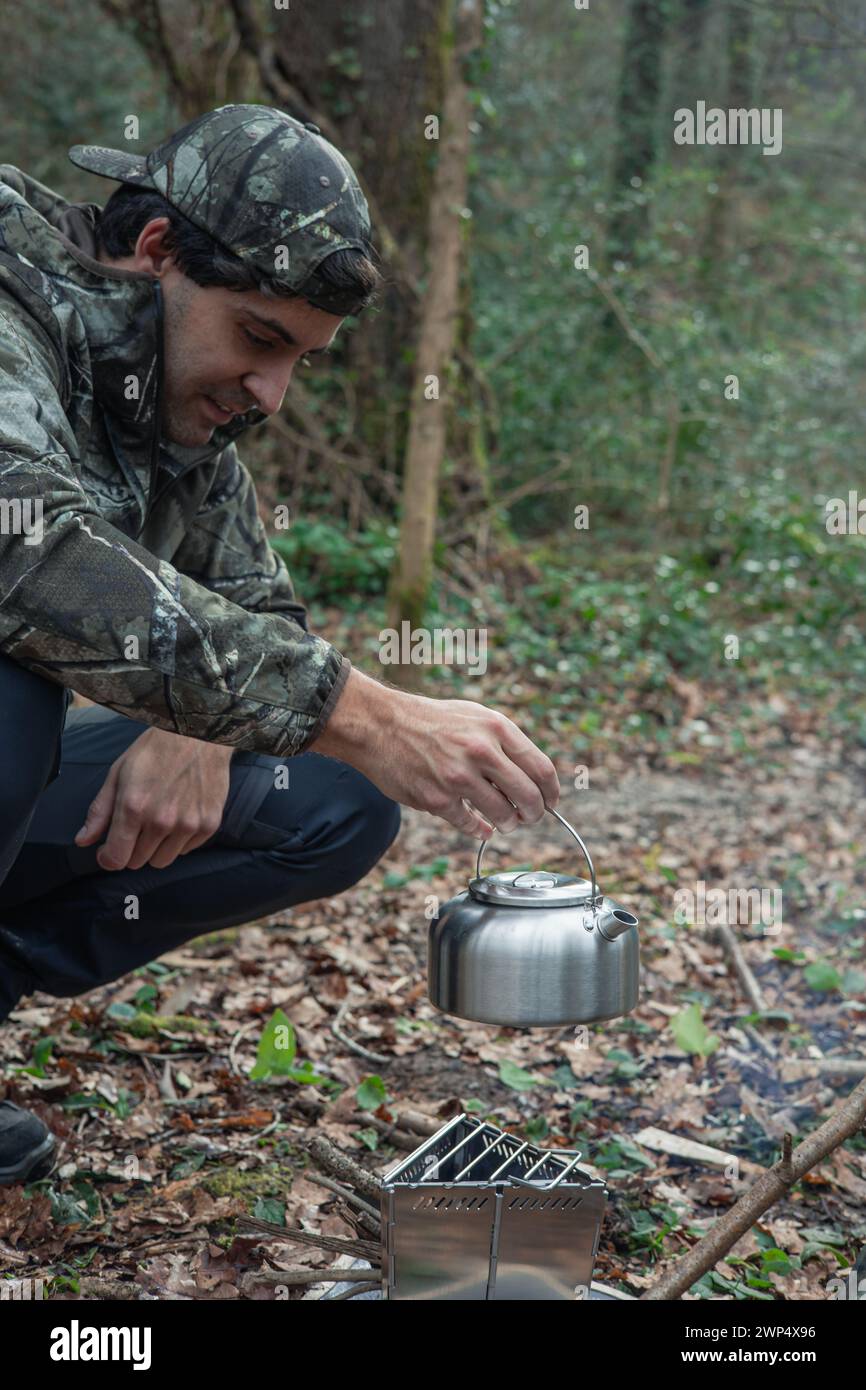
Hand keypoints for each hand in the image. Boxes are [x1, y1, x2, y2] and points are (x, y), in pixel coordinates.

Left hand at [74, 727, 232, 870]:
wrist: (199, 734)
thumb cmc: (155, 750)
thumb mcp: (118, 774)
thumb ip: (100, 811)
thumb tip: (83, 840)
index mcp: (133, 807)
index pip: (116, 859)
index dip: (108, 858)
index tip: (109, 850)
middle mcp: (161, 821)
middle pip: (138, 861)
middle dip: (131, 849)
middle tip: (136, 827)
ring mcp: (188, 824)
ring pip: (163, 861)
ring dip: (155, 848)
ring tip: (158, 823)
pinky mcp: (209, 824)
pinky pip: (186, 850)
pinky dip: (179, 840)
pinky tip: (179, 816)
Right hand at [308, 669, 559, 837]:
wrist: (381, 724)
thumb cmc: (432, 720)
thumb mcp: (475, 716)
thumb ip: (505, 742)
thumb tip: (534, 776)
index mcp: (496, 728)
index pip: (542, 769)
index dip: (552, 792)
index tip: (551, 802)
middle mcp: (481, 751)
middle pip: (529, 796)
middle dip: (535, 814)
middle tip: (530, 818)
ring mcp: (458, 777)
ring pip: (503, 814)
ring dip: (509, 824)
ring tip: (505, 823)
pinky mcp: (437, 799)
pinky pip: (470, 825)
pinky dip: (480, 830)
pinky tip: (481, 828)